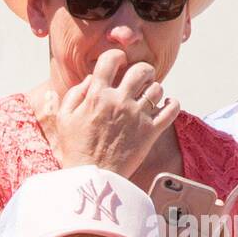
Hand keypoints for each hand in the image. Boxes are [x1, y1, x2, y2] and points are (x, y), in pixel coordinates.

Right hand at [37, 49, 180, 177]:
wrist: (91, 179)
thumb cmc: (75, 150)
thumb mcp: (64, 120)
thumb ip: (75, 94)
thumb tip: (92, 78)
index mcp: (97, 96)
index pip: (111, 59)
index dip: (116, 57)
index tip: (118, 63)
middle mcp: (119, 102)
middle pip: (141, 70)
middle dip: (142, 70)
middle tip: (139, 79)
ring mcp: (137, 116)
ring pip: (157, 88)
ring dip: (154, 89)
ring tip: (148, 97)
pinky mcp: (150, 132)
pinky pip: (172, 109)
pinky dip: (172, 103)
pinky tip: (166, 104)